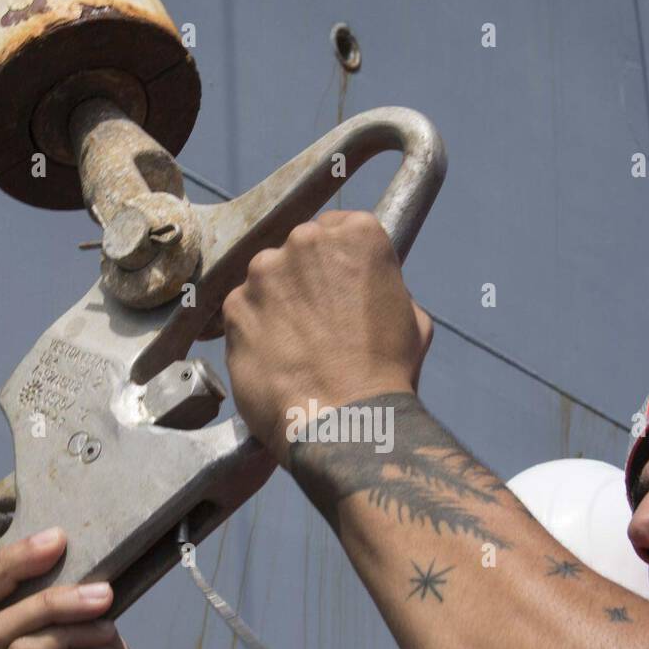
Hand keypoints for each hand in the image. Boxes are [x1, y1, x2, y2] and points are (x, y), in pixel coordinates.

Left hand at [222, 210, 434, 464]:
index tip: (337, 284)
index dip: (338, 261)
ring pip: (267, 278)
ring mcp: (265, 272)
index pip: (339, 227)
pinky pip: (242, 310)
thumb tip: (371, 290)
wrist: (345, 422)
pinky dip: (254, 330)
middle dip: (305, 279)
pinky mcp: (236, 306)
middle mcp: (307, 241)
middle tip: (319, 322)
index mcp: (359, 235)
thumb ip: (386, 288)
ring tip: (297, 345)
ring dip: (277, 302)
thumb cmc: (385, 376)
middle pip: (298, 249)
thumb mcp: (412, 320)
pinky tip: (276, 358)